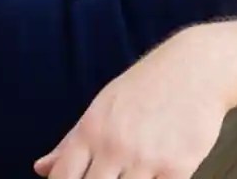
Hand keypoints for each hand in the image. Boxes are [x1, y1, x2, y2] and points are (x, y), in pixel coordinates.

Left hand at [34, 37, 231, 178]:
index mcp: (91, 131)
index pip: (63, 178)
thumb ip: (71, 143)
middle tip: (110, 177)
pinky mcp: (178, 168)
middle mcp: (114, 146)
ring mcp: (146, 159)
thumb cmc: (145, 88)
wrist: (195, 69)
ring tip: (131, 175)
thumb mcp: (102, 107)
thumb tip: (41, 169)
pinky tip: (155, 176)